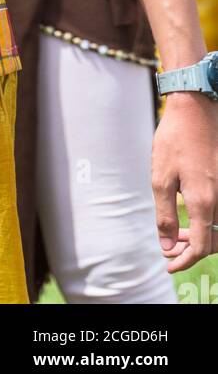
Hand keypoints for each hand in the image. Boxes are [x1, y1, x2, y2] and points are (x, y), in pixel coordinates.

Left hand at [152, 93, 217, 270]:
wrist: (194, 109)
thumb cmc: (174, 140)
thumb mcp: (161, 178)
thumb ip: (165, 215)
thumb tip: (167, 245)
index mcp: (204, 201)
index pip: (202, 247)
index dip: (185, 260)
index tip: (170, 265)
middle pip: (214, 241)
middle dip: (191, 251)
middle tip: (169, 249)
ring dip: (200, 237)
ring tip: (176, 234)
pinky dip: (207, 221)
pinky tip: (189, 215)